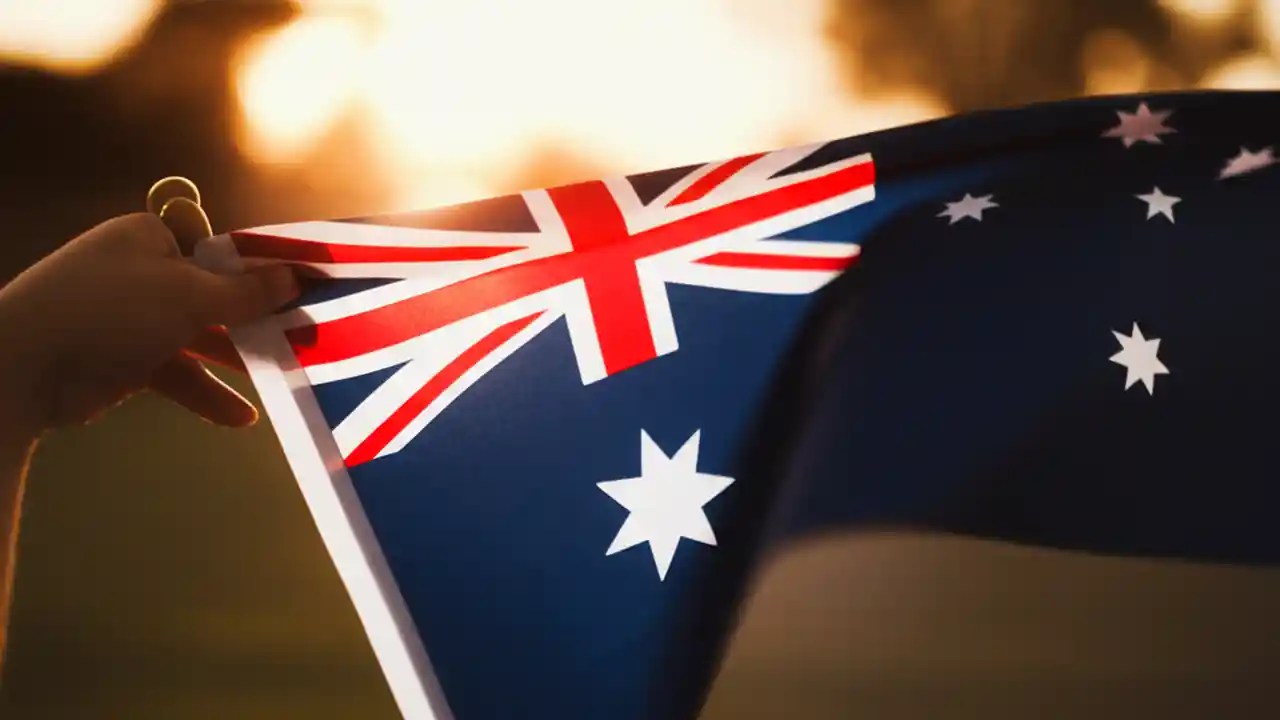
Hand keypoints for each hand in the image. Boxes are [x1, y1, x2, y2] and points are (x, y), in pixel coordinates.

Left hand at [0, 213, 297, 435]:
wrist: (22, 365)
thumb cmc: (110, 310)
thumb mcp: (190, 296)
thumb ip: (247, 291)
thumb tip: (296, 275)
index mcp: (151, 238)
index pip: (217, 248)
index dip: (259, 269)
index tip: (301, 291)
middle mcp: (141, 272)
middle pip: (213, 294)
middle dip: (256, 319)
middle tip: (306, 337)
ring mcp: (131, 318)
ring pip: (199, 336)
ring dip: (237, 359)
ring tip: (285, 378)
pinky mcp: (123, 360)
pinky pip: (177, 371)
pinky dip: (206, 392)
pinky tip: (243, 417)